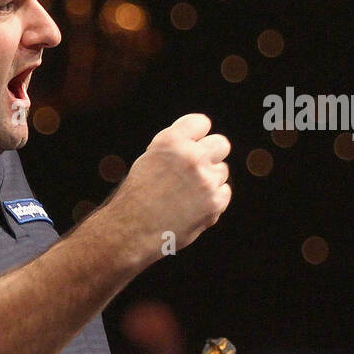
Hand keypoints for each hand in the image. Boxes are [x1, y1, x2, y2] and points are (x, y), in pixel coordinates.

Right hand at [110, 113, 230, 256]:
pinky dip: (211, 200)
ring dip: (209, 180)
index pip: (201, 122)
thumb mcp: (150, 161)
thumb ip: (177, 150)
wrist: (130, 230)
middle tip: (194, 171)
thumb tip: (204, 145)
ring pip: (222, 171)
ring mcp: (205, 179)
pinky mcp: (214, 202)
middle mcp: (191, 156)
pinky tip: (190, 208)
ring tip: (184, 196)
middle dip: (210, 155)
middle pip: (221, 144)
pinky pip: (224, 193)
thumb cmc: (137, 196)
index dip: (197, 135)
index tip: (191, 146)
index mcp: (171, 141)